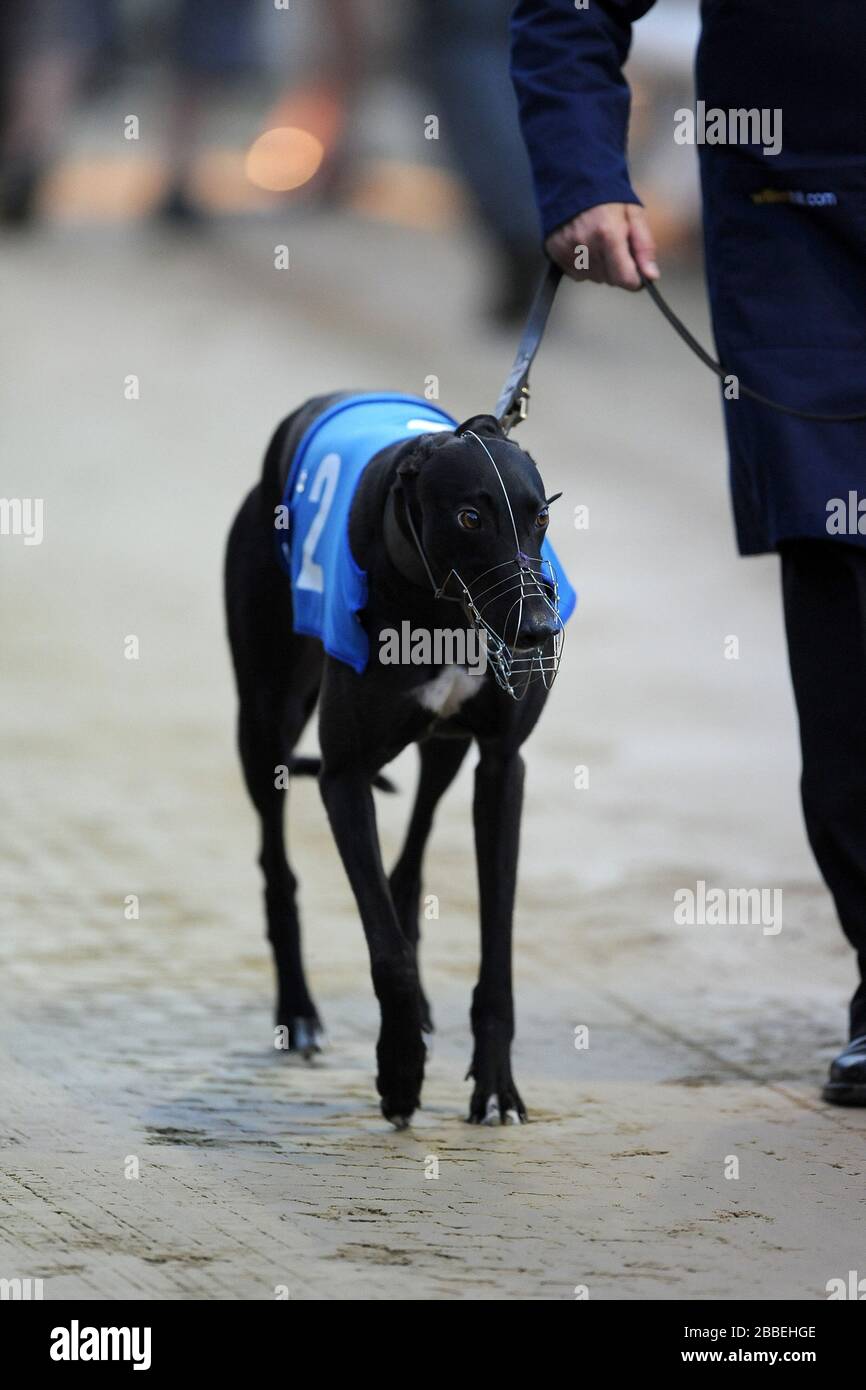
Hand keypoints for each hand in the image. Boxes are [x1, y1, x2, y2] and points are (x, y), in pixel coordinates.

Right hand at [545, 202, 659, 290]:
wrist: (573, 180)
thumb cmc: (606, 195)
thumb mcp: (634, 214)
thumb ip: (644, 246)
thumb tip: (651, 275)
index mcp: (609, 234)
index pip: (625, 278)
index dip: (635, 279)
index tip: (637, 272)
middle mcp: (586, 246)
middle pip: (610, 280)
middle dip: (617, 268)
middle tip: (615, 244)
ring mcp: (569, 251)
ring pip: (594, 278)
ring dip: (600, 267)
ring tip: (598, 242)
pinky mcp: (556, 254)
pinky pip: (577, 274)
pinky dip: (584, 265)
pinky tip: (585, 246)